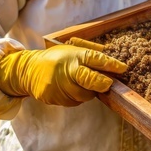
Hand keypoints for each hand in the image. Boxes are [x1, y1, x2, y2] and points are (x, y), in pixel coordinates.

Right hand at [0, 44, 126, 106]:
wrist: (28, 71)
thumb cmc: (56, 58)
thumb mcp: (72, 48)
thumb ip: (91, 52)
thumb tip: (113, 59)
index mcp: (73, 55)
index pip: (95, 59)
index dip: (110, 64)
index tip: (122, 68)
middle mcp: (67, 70)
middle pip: (90, 79)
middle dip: (103, 83)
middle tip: (108, 84)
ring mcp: (60, 86)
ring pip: (84, 95)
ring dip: (89, 91)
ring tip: (82, 84)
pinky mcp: (54, 98)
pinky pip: (74, 102)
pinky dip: (77, 97)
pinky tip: (70, 89)